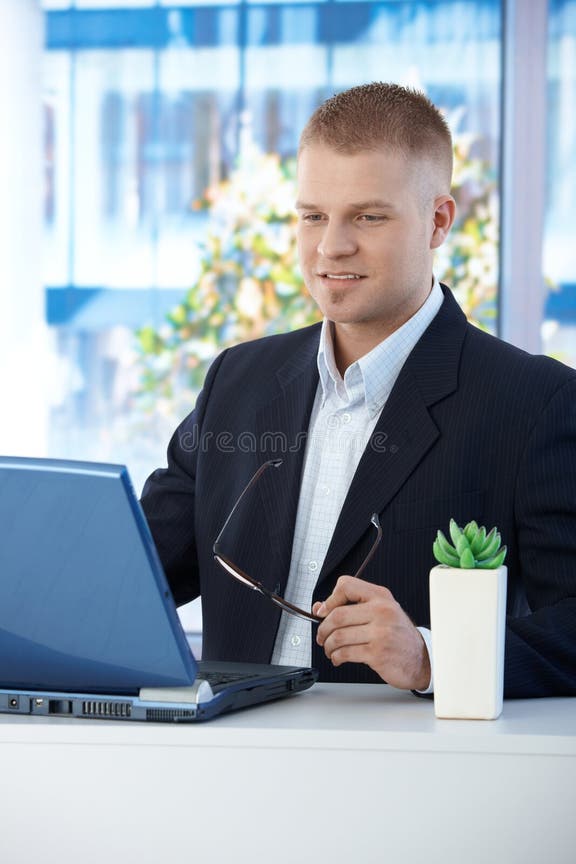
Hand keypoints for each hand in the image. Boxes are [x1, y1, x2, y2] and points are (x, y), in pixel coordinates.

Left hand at [313, 575, 430, 690]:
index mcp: (380, 596)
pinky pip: (346, 653)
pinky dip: (336, 657)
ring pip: (338, 636)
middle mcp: (381, 611)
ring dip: (328, 645)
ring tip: (330, 649)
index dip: (329, 599)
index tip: (323, 612)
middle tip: (322, 636)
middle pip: (337, 615)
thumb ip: (351, 606)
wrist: (421, 659)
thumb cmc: (397, 634)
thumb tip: (319, 608)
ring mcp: (380, 633)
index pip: (346, 586)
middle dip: (323, 628)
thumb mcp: (379, 612)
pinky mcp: (377, 654)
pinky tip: (338, 658)